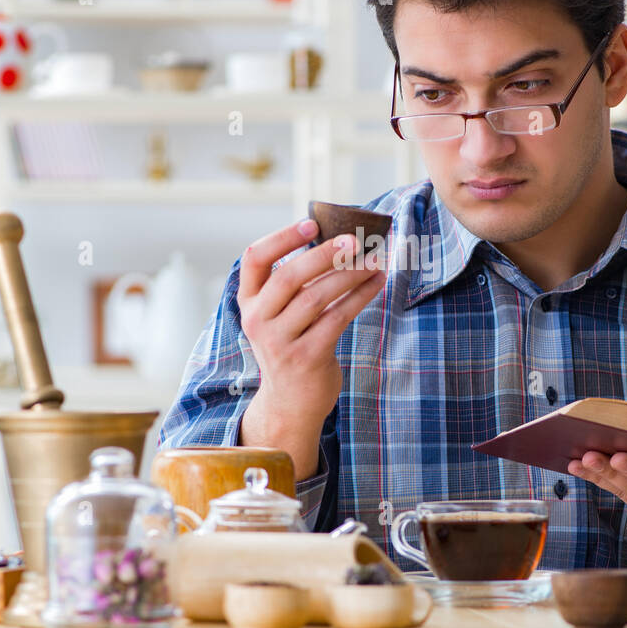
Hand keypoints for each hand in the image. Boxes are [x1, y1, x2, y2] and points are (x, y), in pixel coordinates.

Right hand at [237, 218, 386, 464]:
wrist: (290, 403)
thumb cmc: (291, 346)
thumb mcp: (279, 315)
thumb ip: (293, 284)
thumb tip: (336, 239)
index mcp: (249, 302)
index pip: (254, 259)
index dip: (281, 238)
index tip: (311, 224)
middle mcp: (258, 321)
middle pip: (289, 277)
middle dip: (325, 254)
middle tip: (356, 240)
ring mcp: (280, 342)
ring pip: (317, 297)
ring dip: (351, 274)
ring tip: (376, 260)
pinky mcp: (307, 357)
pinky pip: (338, 318)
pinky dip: (360, 297)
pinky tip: (377, 283)